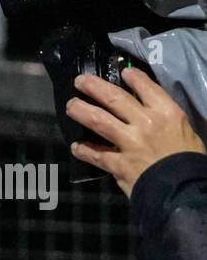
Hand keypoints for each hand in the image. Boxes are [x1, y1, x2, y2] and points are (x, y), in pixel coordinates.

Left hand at [66, 67, 205, 196]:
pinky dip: (84, 150)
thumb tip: (148, 111)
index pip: (146, 88)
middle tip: (80, 81)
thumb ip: (164, 119)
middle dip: (94, 87)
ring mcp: (129, 142)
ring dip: (82, 111)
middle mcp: (145, 123)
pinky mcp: (118, 163)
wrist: (183, 187)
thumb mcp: (185, 129)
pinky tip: (75, 146)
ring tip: (71, 105)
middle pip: (114, 99)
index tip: (122, 72)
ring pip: (99, 121)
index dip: (133, 78)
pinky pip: (96, 154)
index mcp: (166, 112)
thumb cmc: (188, 158)